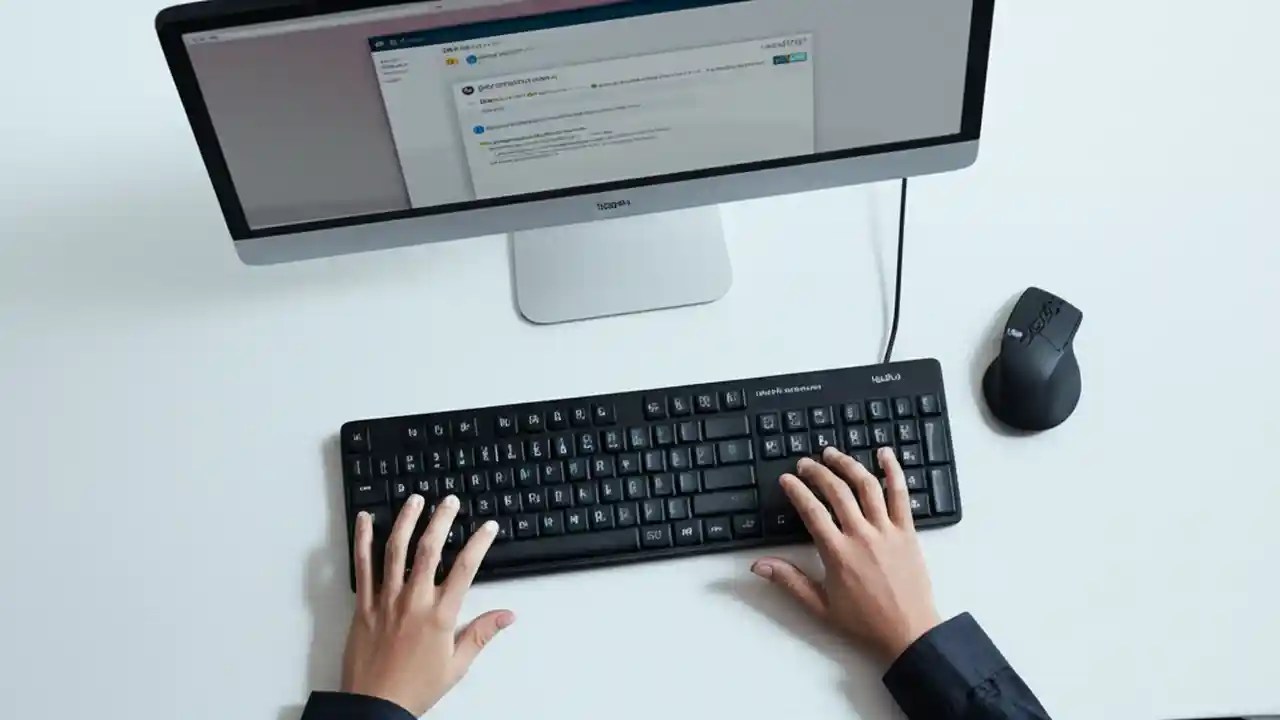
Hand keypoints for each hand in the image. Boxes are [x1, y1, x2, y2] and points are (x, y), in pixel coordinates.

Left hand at [341, 495, 513, 715]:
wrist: (373, 705)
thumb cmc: (415, 688)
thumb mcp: (457, 665)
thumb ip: (481, 634)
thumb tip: (508, 615)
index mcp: (439, 615)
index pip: (464, 569)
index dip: (478, 543)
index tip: (488, 527)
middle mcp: (413, 601)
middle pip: (429, 550)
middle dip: (441, 520)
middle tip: (449, 501)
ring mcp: (385, 600)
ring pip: (395, 551)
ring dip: (406, 521)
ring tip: (415, 500)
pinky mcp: (363, 605)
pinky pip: (362, 567)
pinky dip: (363, 541)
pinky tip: (366, 521)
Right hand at [752, 446, 941, 664]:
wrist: (909, 632)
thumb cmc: (865, 622)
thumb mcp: (821, 605)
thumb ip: (789, 581)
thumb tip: (759, 565)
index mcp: (838, 553)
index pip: (812, 511)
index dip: (797, 490)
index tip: (787, 479)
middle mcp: (861, 536)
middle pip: (837, 491)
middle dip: (817, 472)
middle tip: (806, 463)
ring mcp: (887, 530)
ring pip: (865, 486)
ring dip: (847, 464)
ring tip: (833, 454)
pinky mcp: (908, 531)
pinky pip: (900, 494)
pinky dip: (893, 470)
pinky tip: (884, 454)